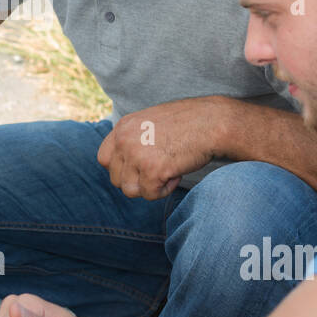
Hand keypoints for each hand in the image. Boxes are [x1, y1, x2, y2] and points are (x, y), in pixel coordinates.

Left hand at [97, 98, 225, 199]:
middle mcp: (124, 140)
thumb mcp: (150, 123)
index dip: (121, 169)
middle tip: (159, 170)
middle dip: (137, 181)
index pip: (104, 159)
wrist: (212, 122)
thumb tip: (125, 167)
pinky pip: (150, 194)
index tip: (138, 169)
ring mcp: (136, 155)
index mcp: (123, 127)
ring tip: (167, 172)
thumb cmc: (188, 123)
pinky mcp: (152, 171)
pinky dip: (164, 190)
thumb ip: (133, 139)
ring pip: (130, 190)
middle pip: (116, 179)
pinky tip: (176, 174)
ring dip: (149, 187)